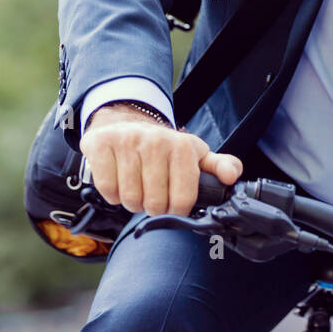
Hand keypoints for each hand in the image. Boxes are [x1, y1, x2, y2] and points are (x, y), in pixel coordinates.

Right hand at [80, 103, 242, 216]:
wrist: (125, 122)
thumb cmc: (163, 147)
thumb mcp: (195, 155)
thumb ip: (219, 166)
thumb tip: (231, 176)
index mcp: (183, 146)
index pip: (183, 200)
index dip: (177, 209)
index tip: (173, 202)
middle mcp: (156, 140)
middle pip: (154, 203)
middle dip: (153, 206)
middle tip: (152, 191)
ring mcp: (127, 140)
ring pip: (130, 199)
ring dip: (132, 201)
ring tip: (136, 185)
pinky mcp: (101, 144)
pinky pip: (108, 190)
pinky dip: (112, 194)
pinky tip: (119, 179)